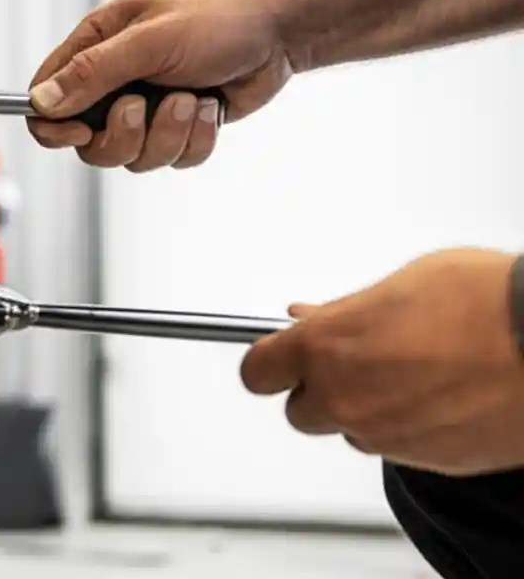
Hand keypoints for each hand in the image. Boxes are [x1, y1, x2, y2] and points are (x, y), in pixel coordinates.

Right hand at [27, 0, 291, 170]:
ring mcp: (147, 107)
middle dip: (123, 136)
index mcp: (97, 47)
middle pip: (88, 142)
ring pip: (132, 157)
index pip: (46, 97)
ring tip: (192, 99)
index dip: (54, 124)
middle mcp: (116, 81)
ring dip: (168, 135)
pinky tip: (212, 106)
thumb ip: (92, 71)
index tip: (81, 130)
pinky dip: (196, 140)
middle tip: (143, 109)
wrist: (282, 29)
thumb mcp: (150, 40)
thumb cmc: (221, 16)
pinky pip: (173, 159)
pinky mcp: (179, 127)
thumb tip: (42, 101)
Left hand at [240, 248, 523, 475]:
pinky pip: (397, 447)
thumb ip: (344, 311)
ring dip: (366, 409)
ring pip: (352, 430)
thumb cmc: (488, 301)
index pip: (257, 371)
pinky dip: (408, 427)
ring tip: (415, 372)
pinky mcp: (425, 461)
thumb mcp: (401, 284)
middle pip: (299, 411)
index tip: (277, 356)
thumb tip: (310, 317)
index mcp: (326, 348)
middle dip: (319, 389)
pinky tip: (442, 396)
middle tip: (357, 361)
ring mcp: (385, 436)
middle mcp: (345, 399)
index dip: (268, 362)